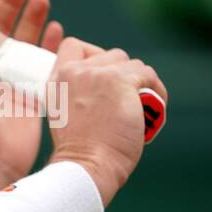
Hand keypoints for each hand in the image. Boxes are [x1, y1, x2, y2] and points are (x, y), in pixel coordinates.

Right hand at [47, 39, 166, 206]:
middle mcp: (75, 71)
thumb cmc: (78, 150)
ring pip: (130, 63)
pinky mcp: (122, 80)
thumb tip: (99, 85)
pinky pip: (147, 74)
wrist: (86, 165)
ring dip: (139, 82)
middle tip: (122, 99)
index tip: (100, 76)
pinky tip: (152, 107)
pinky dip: (155, 90)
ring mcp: (98, 74)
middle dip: (120, 73)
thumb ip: (73, 92)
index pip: (72, 46)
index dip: (90, 55)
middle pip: (108, 54)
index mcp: (56, 80)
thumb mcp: (62, 114)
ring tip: (139, 105)